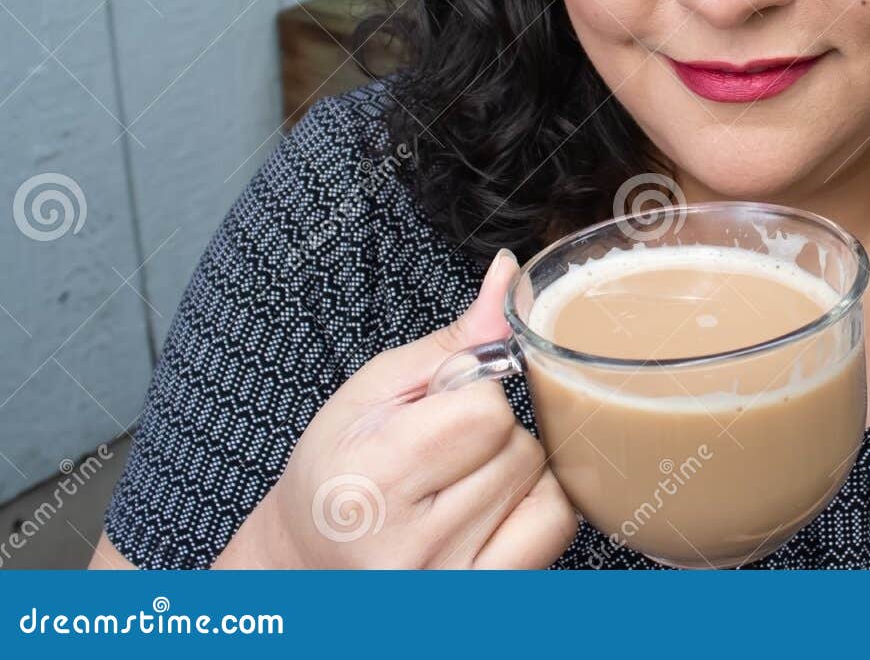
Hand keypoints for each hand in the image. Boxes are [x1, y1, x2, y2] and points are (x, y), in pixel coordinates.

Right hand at [213, 249, 577, 567]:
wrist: (306, 568)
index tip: (440, 407)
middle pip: (520, 448)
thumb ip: (454, 338)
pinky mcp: (486, 601)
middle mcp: (412, 548)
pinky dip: (540, 506)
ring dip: (516, 470)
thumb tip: (512, 274)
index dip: (473, 394)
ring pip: (545, 483)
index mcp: (371, 482)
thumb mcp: (374, 393)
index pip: (485, 412)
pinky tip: (494, 509)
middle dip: (494, 435)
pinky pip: (557, 528)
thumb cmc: (336, 474)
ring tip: (459, 482)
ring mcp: (453, 585)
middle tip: (442, 453)